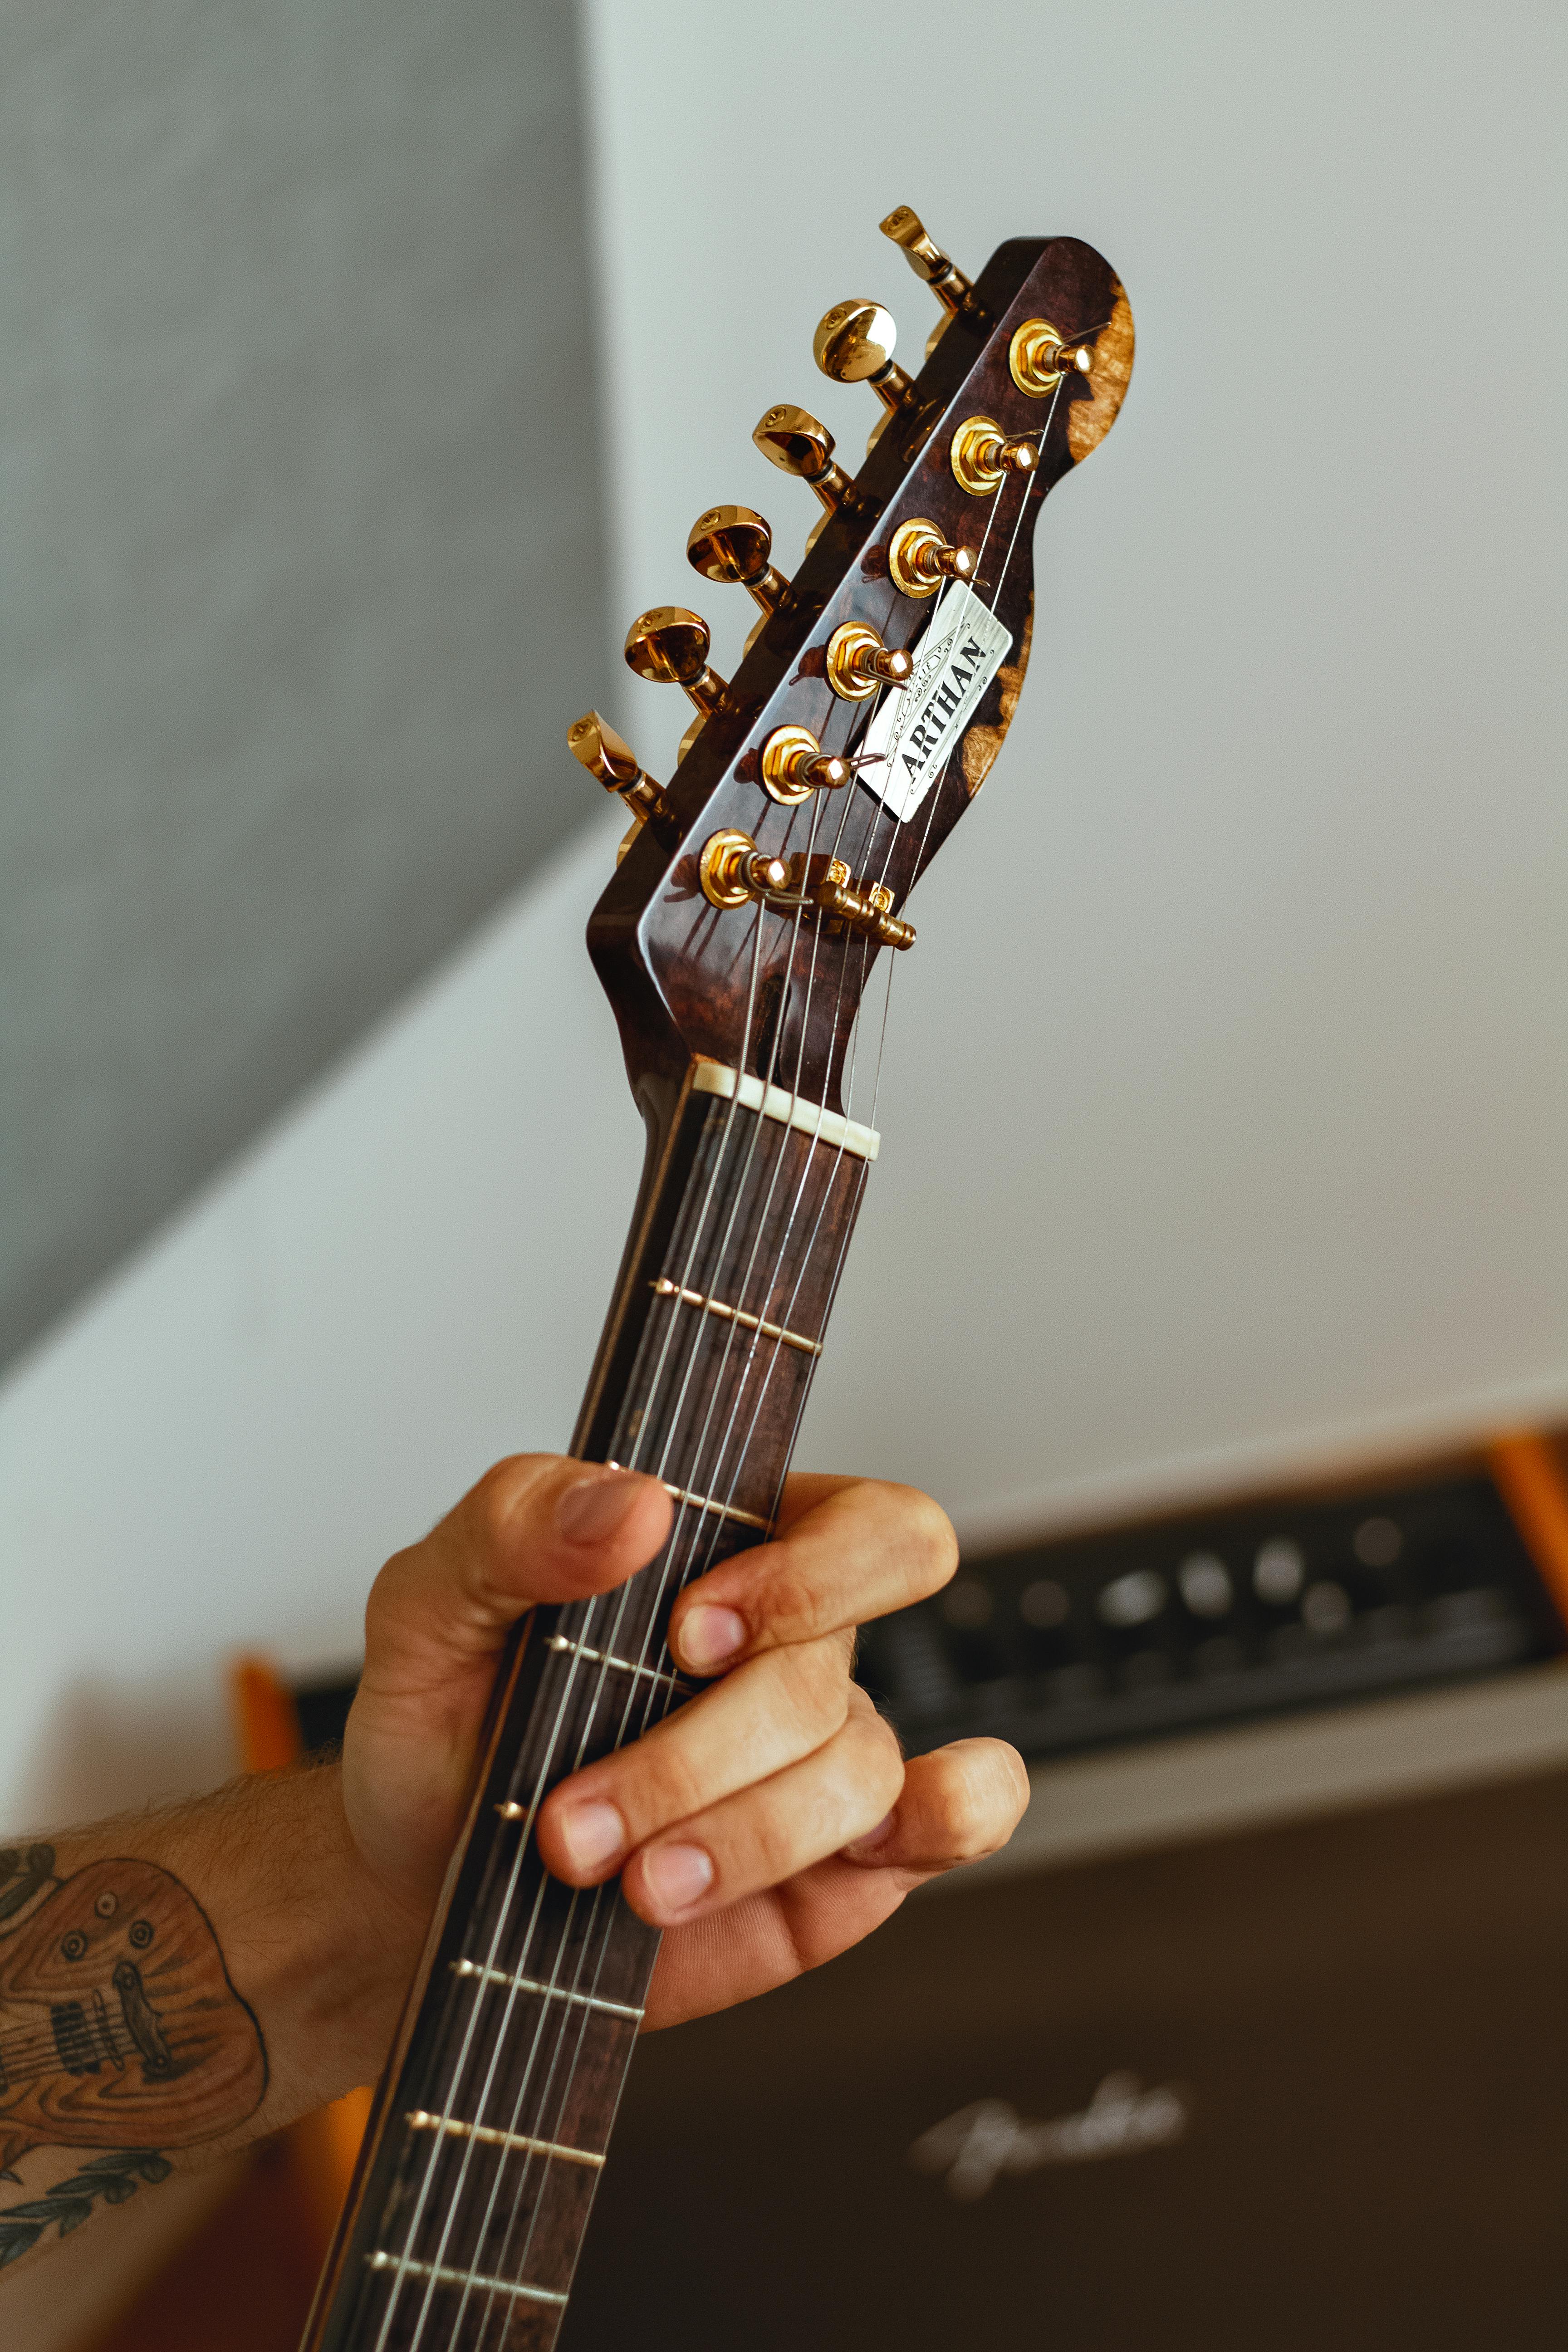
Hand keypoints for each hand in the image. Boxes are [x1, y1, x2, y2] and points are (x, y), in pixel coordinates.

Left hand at [345, 1456, 1028, 2029]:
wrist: (423, 1885)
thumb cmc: (448, 1725)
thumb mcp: (431, 1601)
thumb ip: (515, 1522)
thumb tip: (634, 1501)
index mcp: (735, 1551)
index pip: (864, 1523)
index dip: (807, 1576)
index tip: (682, 1632)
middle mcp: (800, 1647)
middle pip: (832, 1666)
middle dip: (707, 1748)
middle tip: (582, 1810)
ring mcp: (829, 1757)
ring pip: (856, 1773)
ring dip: (728, 1837)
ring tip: (617, 1879)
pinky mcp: (846, 1865)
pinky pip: (958, 1819)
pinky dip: (945, 1819)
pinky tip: (858, 1851)